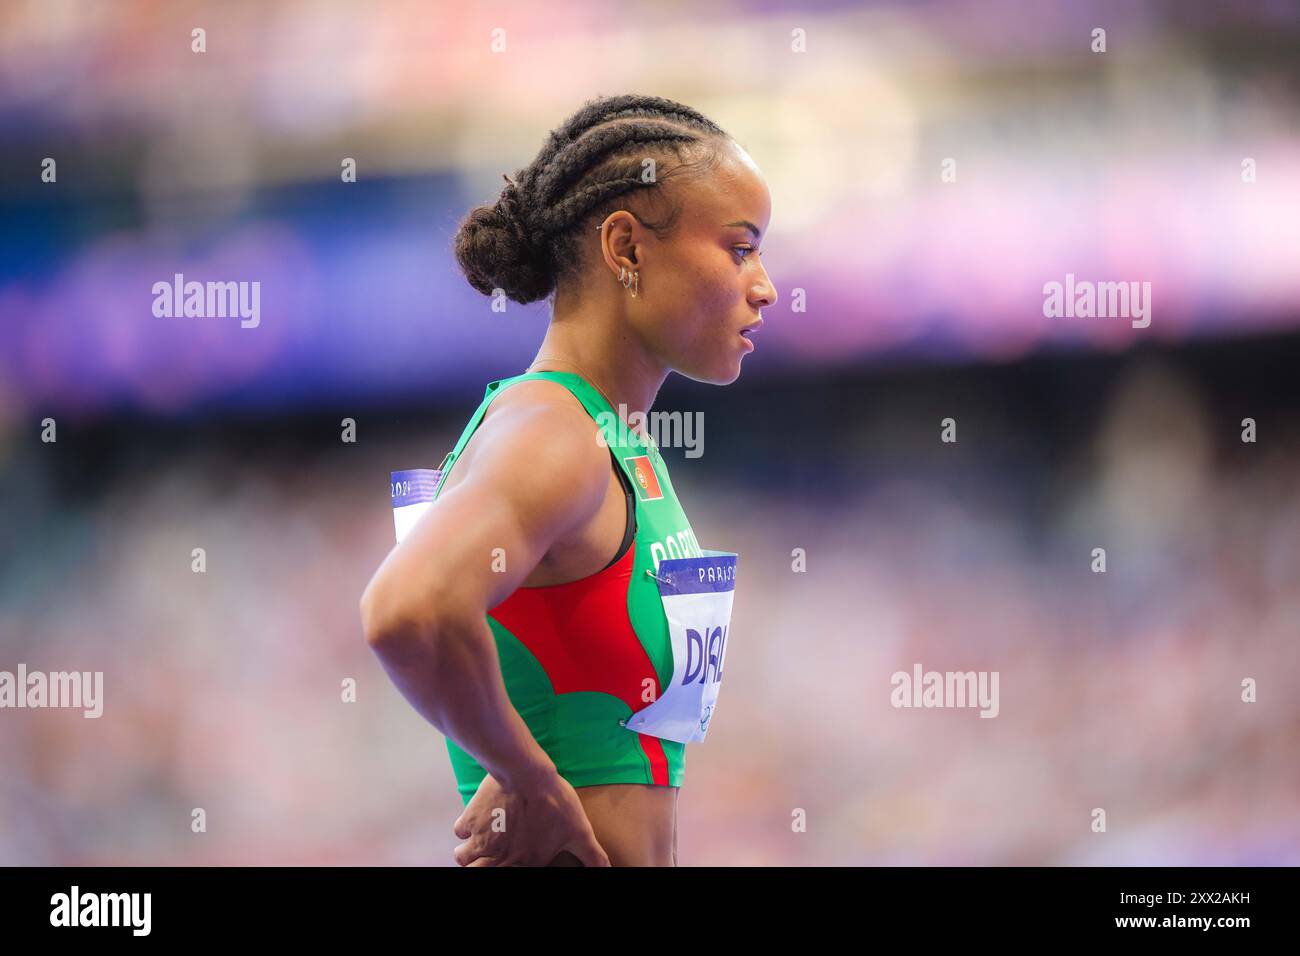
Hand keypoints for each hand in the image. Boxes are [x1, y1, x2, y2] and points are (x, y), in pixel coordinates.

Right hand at [452, 770, 610, 866]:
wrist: (527, 773)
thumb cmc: (555, 802)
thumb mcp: (580, 831)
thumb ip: (593, 856)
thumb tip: (608, 870)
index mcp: (524, 863)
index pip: (506, 877)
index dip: (507, 867)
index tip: (509, 860)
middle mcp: (499, 858)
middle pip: (477, 871)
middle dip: (481, 866)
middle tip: (488, 857)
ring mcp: (482, 840)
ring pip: (463, 858)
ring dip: (468, 853)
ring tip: (476, 844)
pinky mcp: (470, 819)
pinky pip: (459, 831)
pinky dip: (465, 828)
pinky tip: (475, 820)